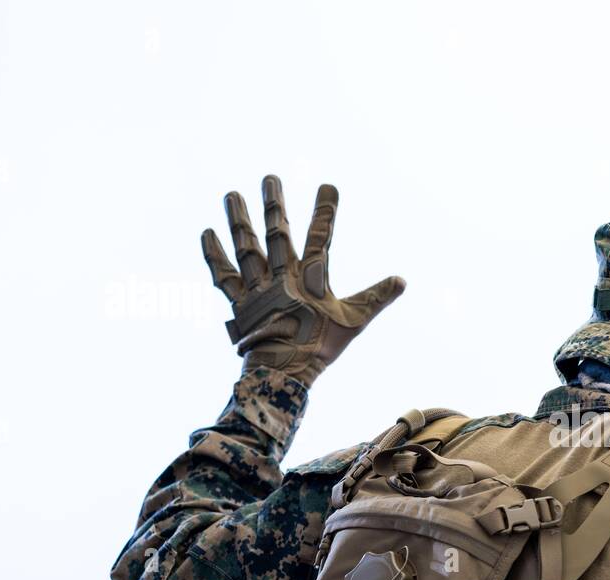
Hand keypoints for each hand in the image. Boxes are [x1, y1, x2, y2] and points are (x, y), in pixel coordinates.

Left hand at [201, 175, 404, 387]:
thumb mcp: (354, 321)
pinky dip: (214, 254)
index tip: (327, 187)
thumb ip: (377, 297)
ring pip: (246, 248)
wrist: (285, 371)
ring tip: (230, 194)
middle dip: (273, 204)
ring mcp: (258, 288)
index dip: (325, 212)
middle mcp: (281, 277)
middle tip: (269, 178)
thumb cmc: (321, 347)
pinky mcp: (239, 301)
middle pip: (277, 234)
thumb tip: (402, 280)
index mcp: (310, 280)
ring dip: (238, 220)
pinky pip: (223, 274)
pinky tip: (207, 233)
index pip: (321, 238)